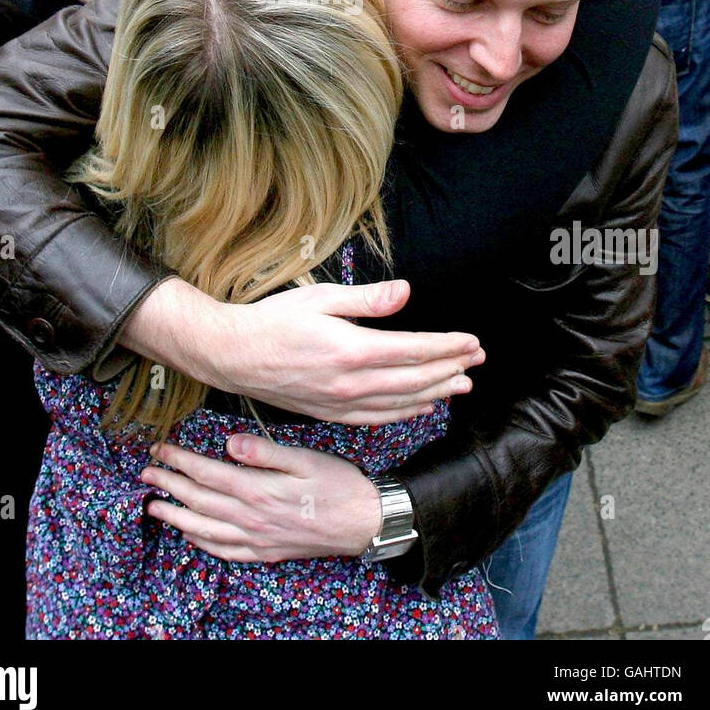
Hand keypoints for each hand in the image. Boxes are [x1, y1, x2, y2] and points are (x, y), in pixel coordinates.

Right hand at [122, 274, 484, 423]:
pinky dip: (404, 413)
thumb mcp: (320, 297)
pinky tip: (420, 406)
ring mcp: (340, 402)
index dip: (447, 347)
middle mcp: (351, 382)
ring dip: (435, 392)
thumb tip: (407, 292)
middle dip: (450, 368)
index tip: (472, 342)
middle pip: (414, 379)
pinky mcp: (329, 413)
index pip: (414, 350)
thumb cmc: (274, 320)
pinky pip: (377, 417)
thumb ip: (367, 299)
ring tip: (461, 384)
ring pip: (400, 402)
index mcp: (352, 349)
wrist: (232, 355)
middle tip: (477, 360)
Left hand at [142, 435, 381, 561]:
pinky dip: (203, 544)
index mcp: (259, 490)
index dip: (180, 461)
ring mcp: (257, 539)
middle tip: (145, 474)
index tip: (160, 449)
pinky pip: (225, 551)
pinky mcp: (265, 552)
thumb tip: (230, 443)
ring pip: (206, 529)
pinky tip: (192, 537)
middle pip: (199, 501)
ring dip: (176, 517)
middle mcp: (252, 518)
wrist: (363, 523)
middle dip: (169, 485)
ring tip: (154, 507)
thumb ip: (264, 451)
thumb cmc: (338, 485)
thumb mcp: (305, 458)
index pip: (207, 473)